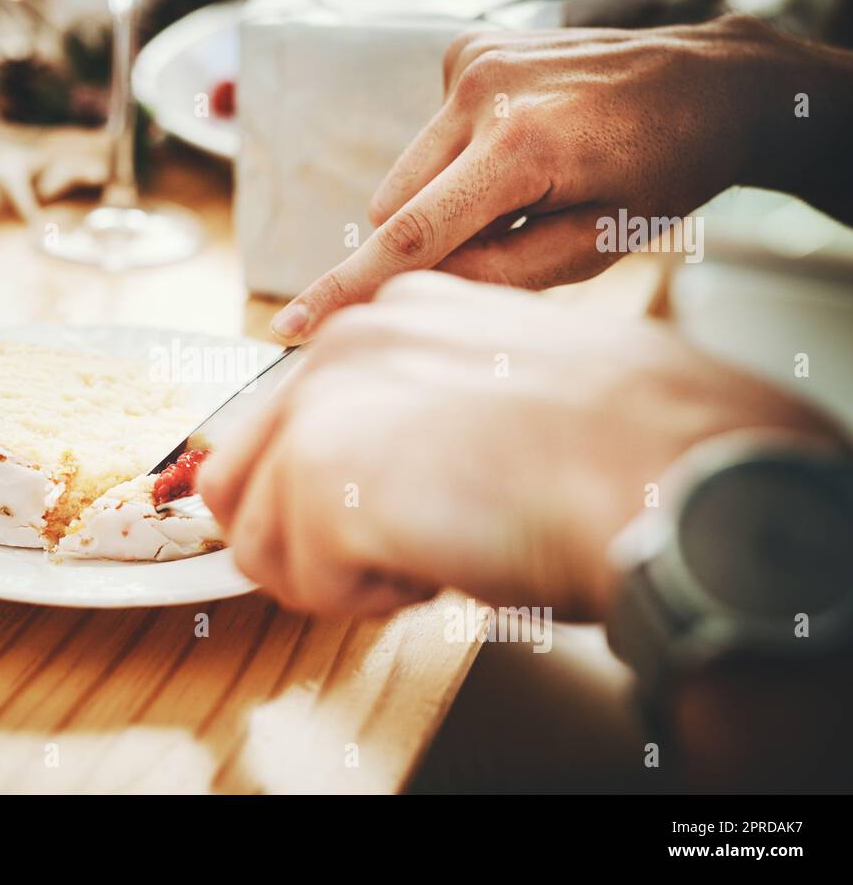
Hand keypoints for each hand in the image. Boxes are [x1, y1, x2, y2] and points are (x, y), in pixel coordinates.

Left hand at [203, 273, 844, 617]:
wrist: (676, 468)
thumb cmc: (630, 445)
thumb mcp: (508, 392)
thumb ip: (424, 412)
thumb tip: (377, 476)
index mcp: (393, 315)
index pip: (289, 417)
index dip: (327, 488)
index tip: (387, 515)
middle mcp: (343, 343)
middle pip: (238, 472)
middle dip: (300, 534)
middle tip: (387, 553)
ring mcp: (322, 402)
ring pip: (254, 535)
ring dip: (333, 573)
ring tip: (427, 555)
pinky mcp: (320, 473)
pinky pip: (292, 579)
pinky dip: (355, 599)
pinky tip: (432, 567)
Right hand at [271, 14, 852, 343]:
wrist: (709, 82)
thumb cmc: (663, 171)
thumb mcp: (593, 246)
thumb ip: (498, 273)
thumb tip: (417, 288)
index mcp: (521, 148)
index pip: (410, 236)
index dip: (345, 288)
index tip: (290, 325)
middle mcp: (482, 94)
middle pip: (397, 206)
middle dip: (426, 243)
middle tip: (503, 242)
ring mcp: (472, 63)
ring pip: (408, 173)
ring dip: (444, 199)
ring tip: (523, 189)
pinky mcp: (469, 50)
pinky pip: (430, 135)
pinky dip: (458, 159)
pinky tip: (520, 148)